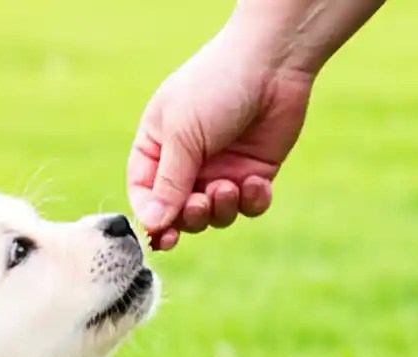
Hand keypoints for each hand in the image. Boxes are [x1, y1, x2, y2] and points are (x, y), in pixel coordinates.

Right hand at [126, 27, 313, 249]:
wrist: (273, 62)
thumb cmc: (215, 86)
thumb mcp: (182, 134)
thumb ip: (168, 183)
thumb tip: (151, 225)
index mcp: (157, 147)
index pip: (144, 195)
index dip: (151, 217)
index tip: (161, 233)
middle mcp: (186, 163)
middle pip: (178, 213)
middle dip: (189, 216)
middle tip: (200, 204)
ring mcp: (220, 169)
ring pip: (214, 216)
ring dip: (221, 209)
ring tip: (229, 187)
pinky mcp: (253, 173)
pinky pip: (248, 206)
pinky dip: (251, 201)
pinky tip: (256, 182)